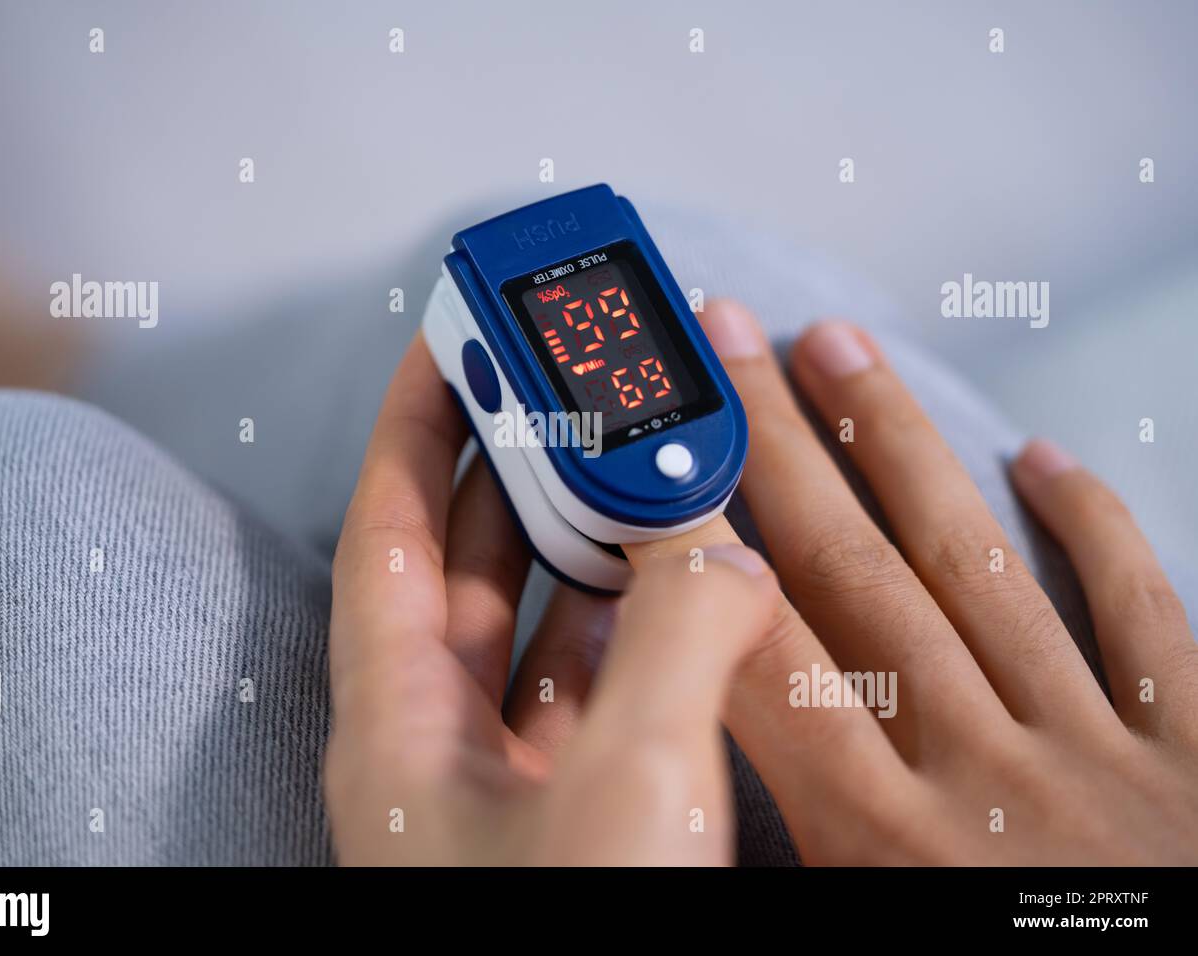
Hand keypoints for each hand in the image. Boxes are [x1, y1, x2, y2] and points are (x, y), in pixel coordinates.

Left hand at [324, 336, 777, 864]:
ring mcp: (498, 795)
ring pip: (533, 637)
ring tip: (633, 479)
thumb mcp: (625, 786)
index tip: (450, 342)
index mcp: (398, 731)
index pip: (385, 532)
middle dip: (511, 470)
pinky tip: (674, 610)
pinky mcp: (563, 829)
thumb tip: (722, 559)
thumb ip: (673, 647)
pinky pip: (589, 700)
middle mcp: (435, 754)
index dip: (413, 425)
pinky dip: (629, 644)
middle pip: (462, 570)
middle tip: (559, 390)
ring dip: (583, 556)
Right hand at [692, 298, 1197, 863]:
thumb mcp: (871, 946)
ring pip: (973, 564)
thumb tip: (705, 803)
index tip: (651, 465)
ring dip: (895, 450)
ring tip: (840, 353)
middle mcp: (982, 773)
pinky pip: (1141, 616)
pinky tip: (1042, 458)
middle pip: (855, 574)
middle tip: (733, 347)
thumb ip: (795, 866)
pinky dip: (1092, 529)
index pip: (765, 662)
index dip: (697, 552)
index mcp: (888, 845)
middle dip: (779, 448)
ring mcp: (1098, 751)